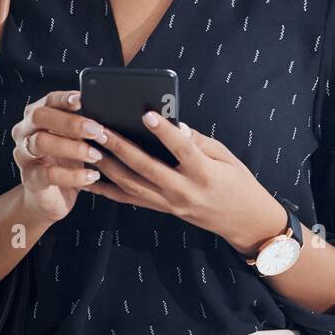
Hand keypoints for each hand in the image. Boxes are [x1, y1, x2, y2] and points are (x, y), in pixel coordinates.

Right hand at [11, 89, 108, 223]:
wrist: (52, 197)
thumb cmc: (68, 162)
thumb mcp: (77, 141)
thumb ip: (84, 126)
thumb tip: (110, 113)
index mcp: (38, 116)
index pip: (49, 100)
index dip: (65, 98)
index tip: (83, 100)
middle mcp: (25, 132)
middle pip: (40, 117)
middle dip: (70, 122)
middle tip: (97, 131)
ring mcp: (24, 155)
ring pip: (41, 143)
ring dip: (73, 148)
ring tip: (96, 155)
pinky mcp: (29, 178)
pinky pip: (48, 174)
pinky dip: (73, 175)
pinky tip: (91, 176)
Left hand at [88, 112, 287, 255]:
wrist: (244, 221)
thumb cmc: (238, 183)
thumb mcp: (227, 157)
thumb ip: (198, 142)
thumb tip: (173, 125)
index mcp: (205, 173)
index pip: (182, 149)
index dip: (165, 131)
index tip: (147, 113)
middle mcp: (184, 191)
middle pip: (147, 168)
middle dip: (121, 148)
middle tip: (101, 129)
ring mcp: (171, 204)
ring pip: (133, 186)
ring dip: (108, 167)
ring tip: (90, 148)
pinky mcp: (164, 210)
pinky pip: (131, 200)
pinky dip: (109, 189)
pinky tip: (91, 177)